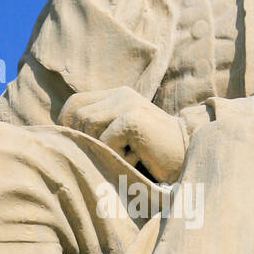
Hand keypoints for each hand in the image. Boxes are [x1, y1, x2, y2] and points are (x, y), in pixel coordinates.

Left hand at [59, 86, 185, 182]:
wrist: (191, 157)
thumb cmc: (154, 156)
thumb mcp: (123, 137)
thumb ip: (99, 130)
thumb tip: (62, 140)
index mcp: (117, 95)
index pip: (74, 104)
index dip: (69, 126)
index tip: (81, 147)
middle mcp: (121, 94)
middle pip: (76, 116)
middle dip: (83, 140)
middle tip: (107, 155)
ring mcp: (128, 104)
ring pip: (87, 128)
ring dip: (102, 149)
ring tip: (126, 155)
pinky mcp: (132, 119)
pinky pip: (104, 141)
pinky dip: (116, 156)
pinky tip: (136, 159)